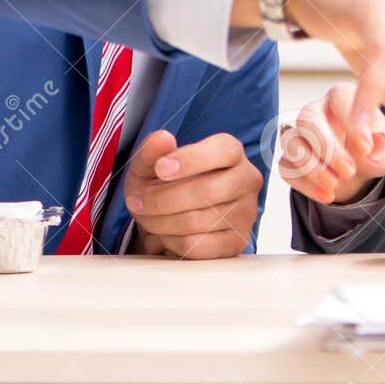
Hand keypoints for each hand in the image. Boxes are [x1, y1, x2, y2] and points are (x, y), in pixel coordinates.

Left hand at [124, 130, 262, 259]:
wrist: (172, 215)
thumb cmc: (166, 183)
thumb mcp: (151, 163)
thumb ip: (152, 149)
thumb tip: (163, 139)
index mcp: (231, 152)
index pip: (222, 151)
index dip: (190, 160)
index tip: (160, 169)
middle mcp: (246, 180)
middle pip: (207, 191)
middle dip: (162, 199)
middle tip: (138, 202)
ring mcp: (245, 213)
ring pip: (197, 221)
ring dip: (160, 222)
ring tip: (147, 217)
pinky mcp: (236, 242)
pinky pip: (197, 245)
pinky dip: (171, 241)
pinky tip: (163, 233)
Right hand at [278, 81, 384, 205]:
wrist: (360, 175)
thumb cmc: (372, 151)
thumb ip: (383, 144)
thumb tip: (380, 139)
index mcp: (343, 98)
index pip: (339, 98)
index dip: (350, 122)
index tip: (365, 148)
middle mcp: (317, 111)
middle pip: (308, 118)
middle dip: (328, 148)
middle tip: (349, 171)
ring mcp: (299, 134)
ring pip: (291, 142)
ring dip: (312, 167)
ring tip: (335, 185)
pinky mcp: (290, 159)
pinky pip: (287, 168)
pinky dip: (306, 184)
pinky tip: (326, 194)